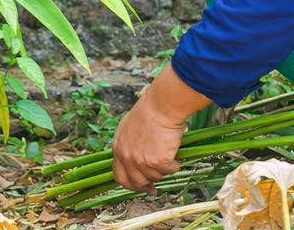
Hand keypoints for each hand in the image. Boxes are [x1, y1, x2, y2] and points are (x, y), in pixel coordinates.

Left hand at [111, 63, 210, 193]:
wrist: (161, 106)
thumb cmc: (150, 110)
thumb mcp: (129, 128)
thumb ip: (129, 145)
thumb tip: (137, 160)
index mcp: (118, 148)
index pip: (119, 176)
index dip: (131, 184)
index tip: (139, 186)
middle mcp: (127, 157)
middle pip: (136, 182)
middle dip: (147, 185)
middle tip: (154, 187)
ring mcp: (142, 161)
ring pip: (156, 177)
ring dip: (163, 169)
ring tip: (168, 154)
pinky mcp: (158, 162)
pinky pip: (170, 170)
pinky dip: (175, 164)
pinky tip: (175, 153)